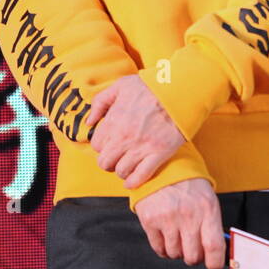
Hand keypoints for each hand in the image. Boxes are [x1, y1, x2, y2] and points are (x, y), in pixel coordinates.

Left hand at [85, 74, 184, 188]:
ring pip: (120, 171)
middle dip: (108, 162)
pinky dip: (133, 182)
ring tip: (126, 166)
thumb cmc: (150, 86)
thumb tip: (89, 122)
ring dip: (121, 171)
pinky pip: (140, 176)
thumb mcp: (120, 86)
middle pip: (104, 162)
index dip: (102, 146)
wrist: (179, 91)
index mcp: (113, 121)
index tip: (110, 144)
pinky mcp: (158, 154)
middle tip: (116, 158)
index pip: (97, 146)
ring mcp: (141, 147)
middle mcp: (124, 137)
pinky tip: (131, 182)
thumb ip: (100, 102)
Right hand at [134, 179, 225, 268]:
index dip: (215, 263)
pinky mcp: (150, 221)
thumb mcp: (207, 199)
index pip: (213, 246)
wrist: (162, 167)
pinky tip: (167, 237)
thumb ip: (212, 225)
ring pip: (175, 254)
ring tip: (178, 237)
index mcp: (207, 209)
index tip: (214, 268)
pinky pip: (159, 249)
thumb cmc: (188, 185)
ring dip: (178, 251)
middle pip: (193, 256)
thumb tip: (216, 253)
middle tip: (193, 250)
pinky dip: (164, 249)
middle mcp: (188, 215)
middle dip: (194, 258)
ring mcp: (168, 219)